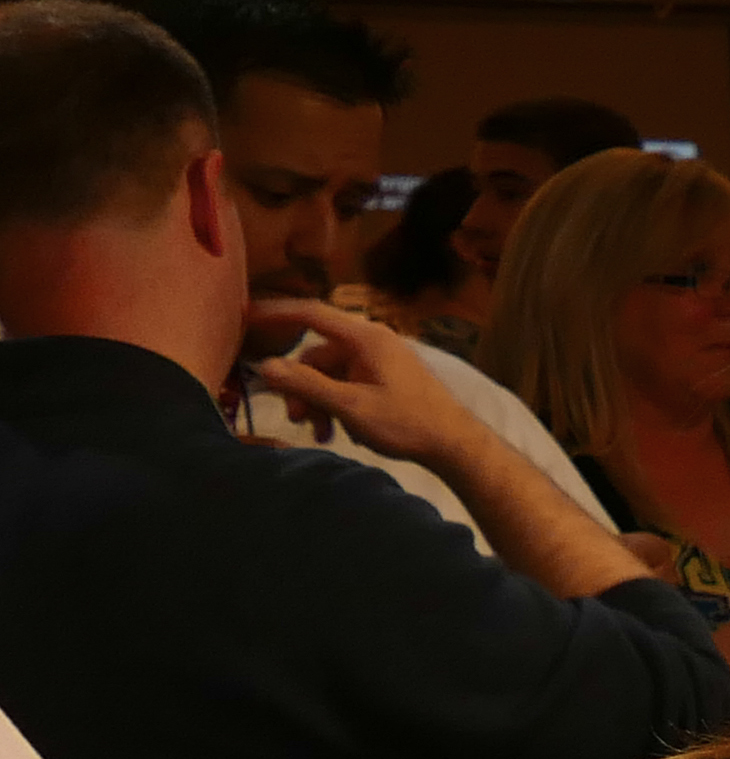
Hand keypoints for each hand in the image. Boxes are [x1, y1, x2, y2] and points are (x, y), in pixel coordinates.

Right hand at [245, 302, 480, 471]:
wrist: (456, 444)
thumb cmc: (407, 422)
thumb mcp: (350, 406)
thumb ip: (307, 385)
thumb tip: (265, 366)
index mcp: (366, 338)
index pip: (311, 313)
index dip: (275, 313)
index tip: (245, 316)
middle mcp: (372, 342)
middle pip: (317, 355)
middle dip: (301, 387)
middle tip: (295, 418)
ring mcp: (380, 361)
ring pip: (330, 375)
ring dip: (319, 402)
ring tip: (321, 433)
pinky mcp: (386, 379)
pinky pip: (348, 385)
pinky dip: (338, 405)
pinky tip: (343, 432)